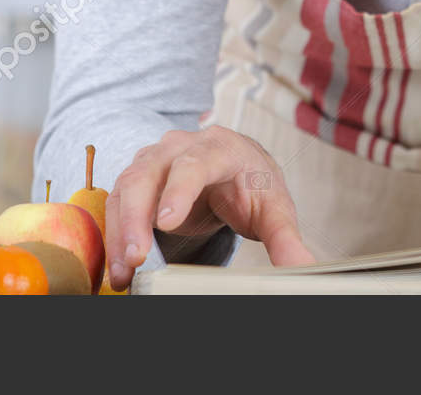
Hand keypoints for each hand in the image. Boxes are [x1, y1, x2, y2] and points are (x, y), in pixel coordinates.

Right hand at [104, 126, 313, 288]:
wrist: (235, 168)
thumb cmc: (253, 184)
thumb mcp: (273, 208)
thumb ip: (285, 237)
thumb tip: (305, 266)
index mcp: (220, 146)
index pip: (196, 162)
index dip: (179, 189)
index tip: (166, 220)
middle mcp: (180, 147)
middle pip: (149, 173)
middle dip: (137, 215)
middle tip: (137, 257)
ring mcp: (154, 161)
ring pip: (126, 188)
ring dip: (121, 231)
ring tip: (123, 273)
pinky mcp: (137, 181)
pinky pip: (116, 204)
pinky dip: (115, 236)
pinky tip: (119, 268)